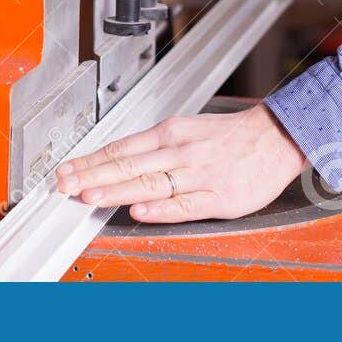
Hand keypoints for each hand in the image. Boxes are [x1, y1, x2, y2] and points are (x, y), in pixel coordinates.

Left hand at [54, 104, 306, 222]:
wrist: (276, 138)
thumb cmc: (230, 137)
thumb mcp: (188, 130)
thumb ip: (155, 149)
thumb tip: (118, 163)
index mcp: (170, 133)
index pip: (121, 148)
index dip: (91, 161)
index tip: (67, 171)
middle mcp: (180, 151)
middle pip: (129, 165)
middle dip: (93, 176)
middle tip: (65, 186)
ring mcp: (199, 174)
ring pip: (151, 183)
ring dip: (117, 191)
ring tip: (89, 197)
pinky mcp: (219, 196)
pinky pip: (185, 204)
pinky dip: (161, 208)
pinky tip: (139, 211)